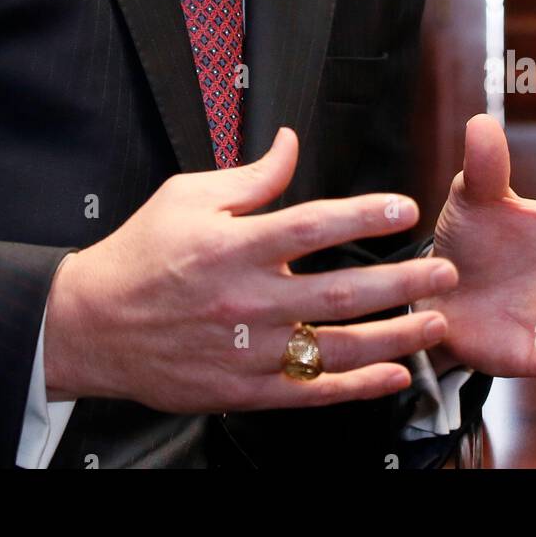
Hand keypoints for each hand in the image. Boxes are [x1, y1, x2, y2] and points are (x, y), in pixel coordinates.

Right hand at [42, 126, 457, 412]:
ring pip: (337, 345)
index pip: (313, 225)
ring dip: (395, 334)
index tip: (402, 208)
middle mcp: (246, 299)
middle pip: (341, 289)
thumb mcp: (187, 196)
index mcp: (233, 245)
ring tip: (434, 321)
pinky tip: (393, 375)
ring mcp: (247, 350)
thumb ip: (249, 177)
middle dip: (402, 280)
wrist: (92, 324)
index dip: (364, 214)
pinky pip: (311, 392)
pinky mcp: (244, 389)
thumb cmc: (139, 254)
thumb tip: (291, 144)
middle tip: (443, 270)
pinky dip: (357, 387)